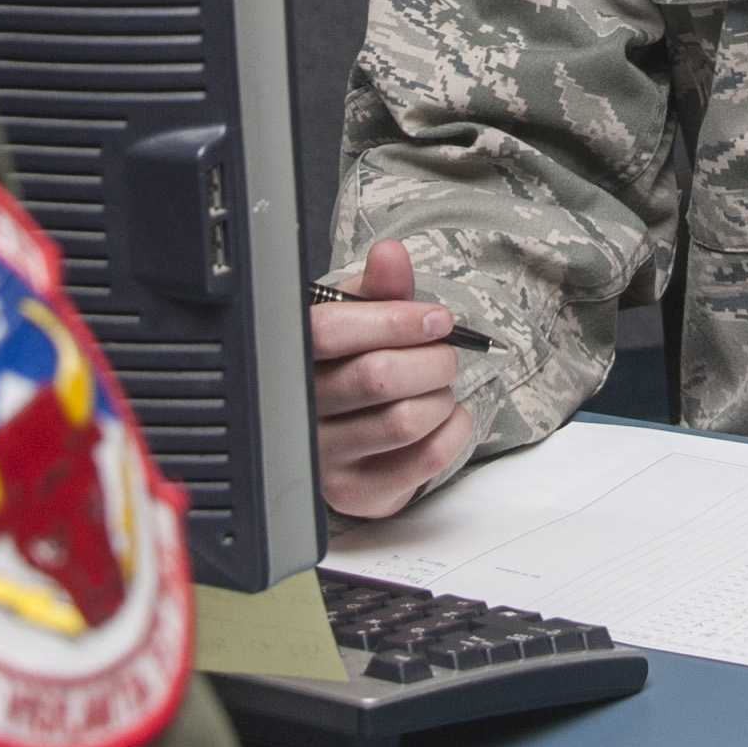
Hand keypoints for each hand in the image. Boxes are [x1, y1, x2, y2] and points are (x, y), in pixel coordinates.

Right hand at [311, 238, 475, 519]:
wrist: (346, 434)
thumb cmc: (353, 365)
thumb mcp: (360, 316)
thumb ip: (380, 286)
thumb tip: (390, 253)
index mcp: (294, 355)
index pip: (332, 332)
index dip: (393, 320)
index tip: (435, 318)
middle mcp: (301, 409)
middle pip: (377, 377)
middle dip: (430, 359)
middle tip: (443, 354)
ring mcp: (326, 457)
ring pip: (405, 420)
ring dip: (441, 397)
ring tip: (437, 388)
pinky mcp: (358, 493)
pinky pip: (425, 460)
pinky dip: (453, 432)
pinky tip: (443, 419)